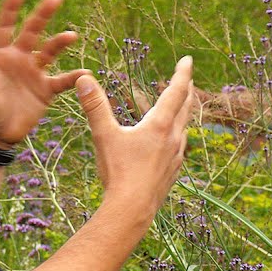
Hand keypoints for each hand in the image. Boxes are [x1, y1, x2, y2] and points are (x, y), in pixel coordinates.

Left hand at [0, 0, 87, 145]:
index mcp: (0, 55)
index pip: (5, 27)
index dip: (11, 9)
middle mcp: (19, 59)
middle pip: (32, 32)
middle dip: (42, 15)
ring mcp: (34, 73)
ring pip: (50, 52)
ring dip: (60, 43)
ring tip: (71, 36)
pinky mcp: (45, 90)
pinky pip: (62, 81)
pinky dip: (73, 78)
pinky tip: (84, 74)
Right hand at [75, 56, 194, 219]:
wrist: (132, 210)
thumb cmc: (118, 172)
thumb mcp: (104, 135)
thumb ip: (95, 106)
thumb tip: (83, 79)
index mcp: (159, 126)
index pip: (176, 92)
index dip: (182, 74)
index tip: (187, 60)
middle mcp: (173, 139)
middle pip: (185, 109)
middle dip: (185, 91)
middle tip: (187, 80)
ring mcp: (175, 157)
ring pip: (183, 129)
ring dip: (182, 115)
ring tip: (180, 110)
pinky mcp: (172, 173)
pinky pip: (179, 149)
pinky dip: (177, 138)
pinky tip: (172, 145)